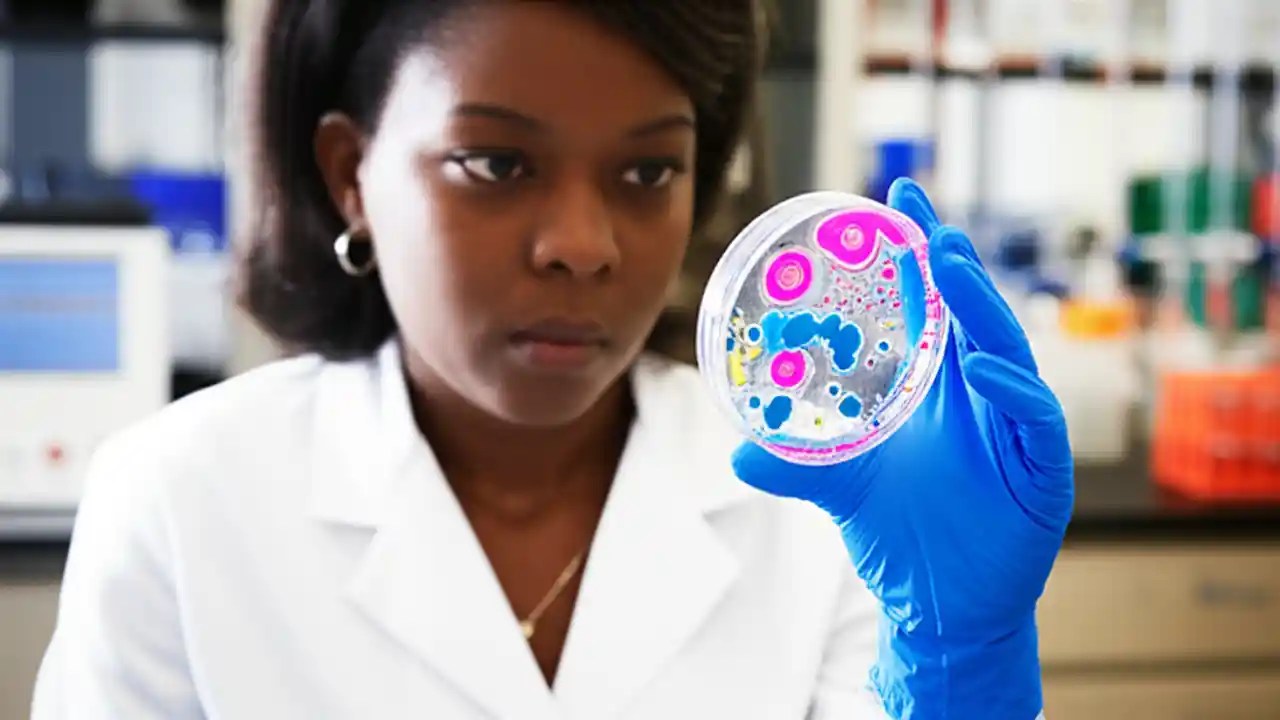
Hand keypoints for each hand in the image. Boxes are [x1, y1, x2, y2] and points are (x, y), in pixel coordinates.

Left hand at [732, 178, 1072, 718]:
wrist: (941, 609)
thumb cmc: (906, 538)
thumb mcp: (844, 486)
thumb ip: (796, 464)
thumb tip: (736, 450)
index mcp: (944, 393)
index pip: (934, 310)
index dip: (919, 258)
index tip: (894, 204)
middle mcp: (984, 400)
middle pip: (973, 316)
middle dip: (952, 260)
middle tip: (922, 212)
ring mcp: (1016, 432)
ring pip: (1008, 352)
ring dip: (980, 305)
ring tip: (947, 259)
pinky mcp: (1042, 472)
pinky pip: (1033, 419)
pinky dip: (1009, 390)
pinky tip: (976, 367)